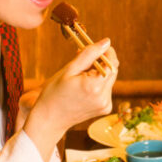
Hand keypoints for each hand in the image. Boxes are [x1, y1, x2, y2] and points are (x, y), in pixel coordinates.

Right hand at [24, 39, 118, 160]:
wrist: (49, 119)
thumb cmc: (54, 93)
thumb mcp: (69, 70)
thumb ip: (89, 54)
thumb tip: (106, 42)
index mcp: (94, 87)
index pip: (111, 63)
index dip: (107, 53)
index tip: (97, 47)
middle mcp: (104, 97)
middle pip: (112, 71)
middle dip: (102, 62)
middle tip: (85, 58)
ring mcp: (106, 105)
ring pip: (109, 80)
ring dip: (99, 73)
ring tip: (80, 74)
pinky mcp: (105, 109)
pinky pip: (106, 90)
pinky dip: (98, 84)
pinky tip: (83, 86)